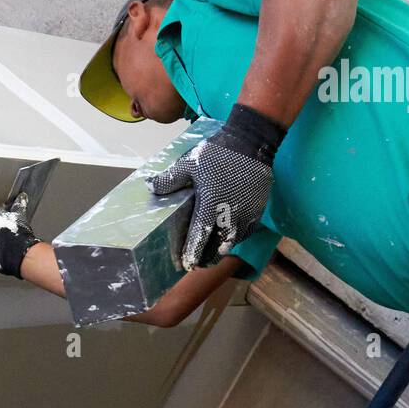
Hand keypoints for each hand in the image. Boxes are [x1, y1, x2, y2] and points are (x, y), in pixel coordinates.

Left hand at [146, 104, 284, 268]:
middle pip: (217, 247)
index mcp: (211, 205)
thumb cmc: (218, 153)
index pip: (199, 238)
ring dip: (220, 250)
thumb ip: (170, 180)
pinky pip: (245, 232)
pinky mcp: (258, 210)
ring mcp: (247, 214)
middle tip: (195, 264)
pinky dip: (235, 238)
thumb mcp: (189, 163)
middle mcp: (231, 215)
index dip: (192, 253)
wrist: (251, 142)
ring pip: (233, 242)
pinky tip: (226, 238)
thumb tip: (150, 188)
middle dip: (206, 258)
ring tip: (210, 254)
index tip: (185, 265)